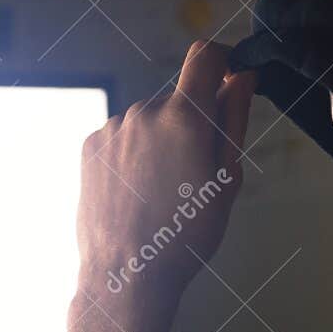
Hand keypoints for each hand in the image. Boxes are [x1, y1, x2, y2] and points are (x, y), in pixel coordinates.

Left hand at [65, 41, 255, 331]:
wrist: (127, 275)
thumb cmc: (186, 236)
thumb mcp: (226, 182)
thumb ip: (233, 121)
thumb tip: (241, 77)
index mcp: (183, 117)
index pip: (205, 56)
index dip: (223, 61)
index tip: (229, 79)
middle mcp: (143, 111)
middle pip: (178, 97)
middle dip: (192, 121)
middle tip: (195, 173)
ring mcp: (113, 128)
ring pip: (149, 119)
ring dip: (161, 140)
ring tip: (162, 191)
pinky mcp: (91, 146)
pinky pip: (123, 136)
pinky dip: (135, 153)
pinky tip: (137, 192)